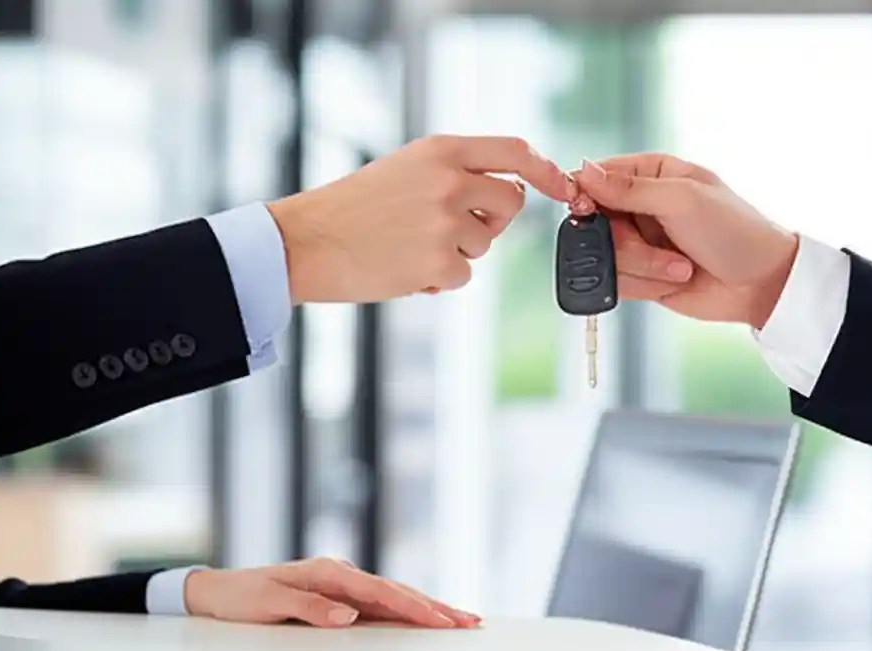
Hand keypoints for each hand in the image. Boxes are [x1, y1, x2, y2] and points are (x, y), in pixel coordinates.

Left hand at [183, 557, 480, 629]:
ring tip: (459, 618)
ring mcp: (344, 585)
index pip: (383, 592)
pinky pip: (382, 604)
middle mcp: (343, 575)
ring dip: (428, 608)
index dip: (415, 607)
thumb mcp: (272, 603)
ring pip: (396, 596)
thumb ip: (313, 608)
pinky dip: (408, 610)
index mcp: (331, 572)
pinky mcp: (341, 597)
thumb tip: (350, 617)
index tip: (441, 620)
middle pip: (399, 591)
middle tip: (469, 620)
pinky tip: (424, 617)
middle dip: (436, 607)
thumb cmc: (244, 596)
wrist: (219, 590)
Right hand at [269, 135, 572, 303]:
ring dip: (457, 251)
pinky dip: (438, 279)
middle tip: (451, 228)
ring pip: (484, 244)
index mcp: (442, 150)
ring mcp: (446, 222)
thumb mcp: (407, 168)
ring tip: (409, 245)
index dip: (546, 170)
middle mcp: (450, 181)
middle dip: (491, 221)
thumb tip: (511, 188)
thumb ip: (456, 170)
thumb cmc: (355, 208)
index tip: (563, 187)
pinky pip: (463, 276)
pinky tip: (403, 268)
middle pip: (511, 203)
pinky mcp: (439, 262)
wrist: (307, 242)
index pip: (515, 150)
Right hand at [573, 154, 798, 328]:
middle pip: (594, 222)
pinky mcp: (642, 275)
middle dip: (625, 242)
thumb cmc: (734, 232)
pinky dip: (645, 285)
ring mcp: (641, 242)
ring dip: (643, 267)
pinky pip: (617, 282)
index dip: (584, 194)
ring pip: (604, 257)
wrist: (760, 285)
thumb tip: (583, 171)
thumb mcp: (682, 200)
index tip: (586, 209)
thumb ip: (630, 188)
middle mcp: (642, 206)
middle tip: (657, 247)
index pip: (597, 176)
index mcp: (652, 174)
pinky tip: (675, 279)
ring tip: (679, 266)